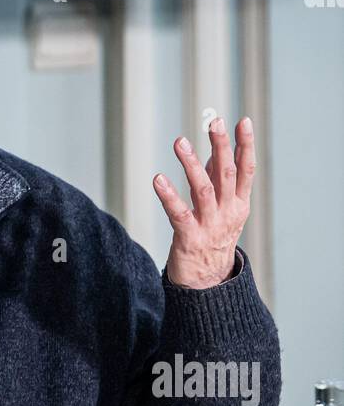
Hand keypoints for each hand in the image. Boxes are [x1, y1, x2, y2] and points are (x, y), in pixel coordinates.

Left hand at [153, 117, 254, 288]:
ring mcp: (209, 226)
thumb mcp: (224, 211)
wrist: (208, 285)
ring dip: (192, 164)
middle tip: (215, 122)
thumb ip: (219, 182)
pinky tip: (158, 179)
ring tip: (180, 142)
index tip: (244, 121)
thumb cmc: (213, 240)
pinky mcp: (189, 239)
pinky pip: (178, 214)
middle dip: (222, 146)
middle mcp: (227, 213)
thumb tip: (216, 152)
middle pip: (227, 175)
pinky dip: (169, 196)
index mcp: (239, 205)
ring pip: (204, 190)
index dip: (245, 146)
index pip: (246, 170)